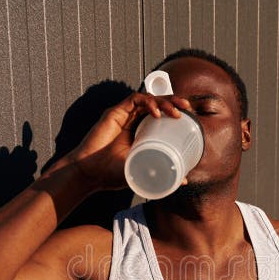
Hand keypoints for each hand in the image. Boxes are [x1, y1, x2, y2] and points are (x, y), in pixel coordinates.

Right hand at [46, 92, 191, 190]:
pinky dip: (148, 102)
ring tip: (176, 112)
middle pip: (158, 103)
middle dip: (174, 101)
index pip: (162, 114)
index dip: (176, 111)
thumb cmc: (112, 174)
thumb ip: (162, 173)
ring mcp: (124, 115)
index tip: (189, 116)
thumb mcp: (142, 173)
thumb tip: (185, 180)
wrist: (89, 174)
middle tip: (187, 108)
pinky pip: (134, 100)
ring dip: (165, 101)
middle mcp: (133, 120)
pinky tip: (156, 113)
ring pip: (149, 99)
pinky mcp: (114, 112)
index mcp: (141, 132)